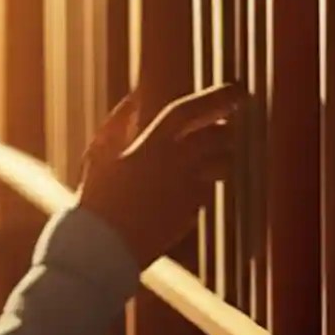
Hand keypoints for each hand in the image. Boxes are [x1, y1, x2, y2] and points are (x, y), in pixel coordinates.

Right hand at [76, 83, 244, 267]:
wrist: (103, 245)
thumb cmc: (98, 194)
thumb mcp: (101, 150)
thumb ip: (121, 119)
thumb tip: (135, 95)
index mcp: (152, 144)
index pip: (191, 111)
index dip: (217, 96)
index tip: (237, 89)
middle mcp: (176, 165)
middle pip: (217, 137)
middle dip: (227, 128)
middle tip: (228, 125)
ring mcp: (187, 191)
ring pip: (221, 165)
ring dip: (223, 156)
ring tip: (215, 154)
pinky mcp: (190, 214)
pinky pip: (205, 192)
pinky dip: (202, 185)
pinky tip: (184, 189)